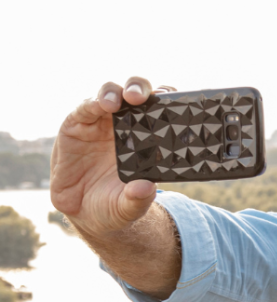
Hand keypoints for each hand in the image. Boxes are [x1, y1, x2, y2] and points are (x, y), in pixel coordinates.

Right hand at [50, 77, 157, 236]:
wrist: (83, 212)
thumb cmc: (113, 205)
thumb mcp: (127, 207)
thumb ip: (138, 199)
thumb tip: (147, 188)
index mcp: (147, 140)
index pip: (161, 111)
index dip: (168, 101)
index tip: (174, 100)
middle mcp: (126, 125)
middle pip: (136, 95)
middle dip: (140, 88)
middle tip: (142, 97)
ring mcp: (101, 122)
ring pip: (111, 95)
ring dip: (116, 93)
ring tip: (119, 102)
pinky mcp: (77, 124)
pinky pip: (85, 108)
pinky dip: (93, 103)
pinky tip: (101, 105)